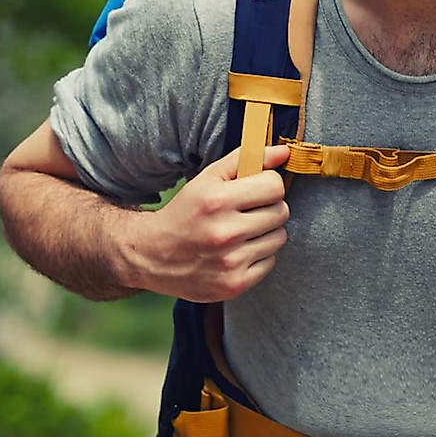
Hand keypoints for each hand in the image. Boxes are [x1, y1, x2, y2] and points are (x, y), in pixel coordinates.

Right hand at [121, 145, 290, 301]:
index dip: (268, 185)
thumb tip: (284, 151)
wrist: (151, 255)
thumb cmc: (185, 212)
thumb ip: (246, 160)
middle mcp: (224, 233)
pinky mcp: (235, 284)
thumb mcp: (208, 179)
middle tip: (248, 212)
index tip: (256, 189)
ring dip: (266, 232)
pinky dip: (259, 256)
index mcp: (217, 201)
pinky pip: (270, 261)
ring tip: (242, 232)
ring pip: (279, 237)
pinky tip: (238, 252)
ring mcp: (230, 262)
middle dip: (269, 208)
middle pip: (281, 212)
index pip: (275, 186)